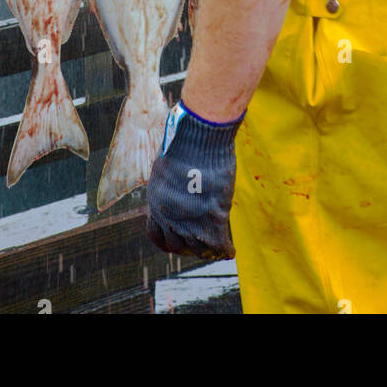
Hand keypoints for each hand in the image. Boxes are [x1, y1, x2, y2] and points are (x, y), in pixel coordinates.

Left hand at [145, 101, 242, 260]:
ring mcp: (190, 220)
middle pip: (177, 246)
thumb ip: (172, 181)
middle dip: (188, 247)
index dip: (168, 239)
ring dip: (207, 250)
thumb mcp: (168, 163)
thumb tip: (180, 181)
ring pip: (198, 248)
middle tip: (201, 244)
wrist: (199, 137)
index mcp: (156, 201)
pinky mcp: (213, 219)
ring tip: (217, 247)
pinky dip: (225, 250)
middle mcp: (169, 216)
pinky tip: (230, 250)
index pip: (156, 235)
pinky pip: (219, 245)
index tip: (179, 238)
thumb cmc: (185, 141)